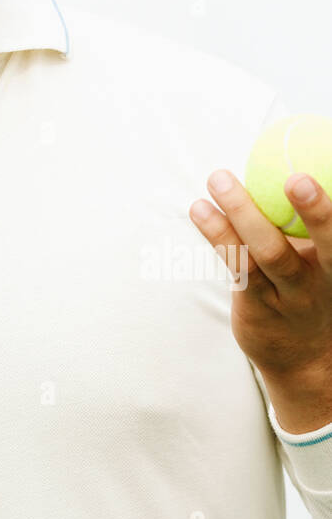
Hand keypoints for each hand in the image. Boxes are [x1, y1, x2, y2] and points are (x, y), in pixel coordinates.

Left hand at [188, 169, 331, 427]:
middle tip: (296, 178)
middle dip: (318, 212)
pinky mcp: (258, 305)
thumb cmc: (315, 287)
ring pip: (269, 253)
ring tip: (218, 178)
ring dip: (242, 213)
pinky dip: (218, 234)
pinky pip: (238, 266)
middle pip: (328, 245)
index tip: (319, 176)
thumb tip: (300, 157)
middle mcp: (326, 279)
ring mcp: (292, 295)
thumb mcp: (325, 258)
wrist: (305, 361)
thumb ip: (312, 223)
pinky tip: (199, 209)